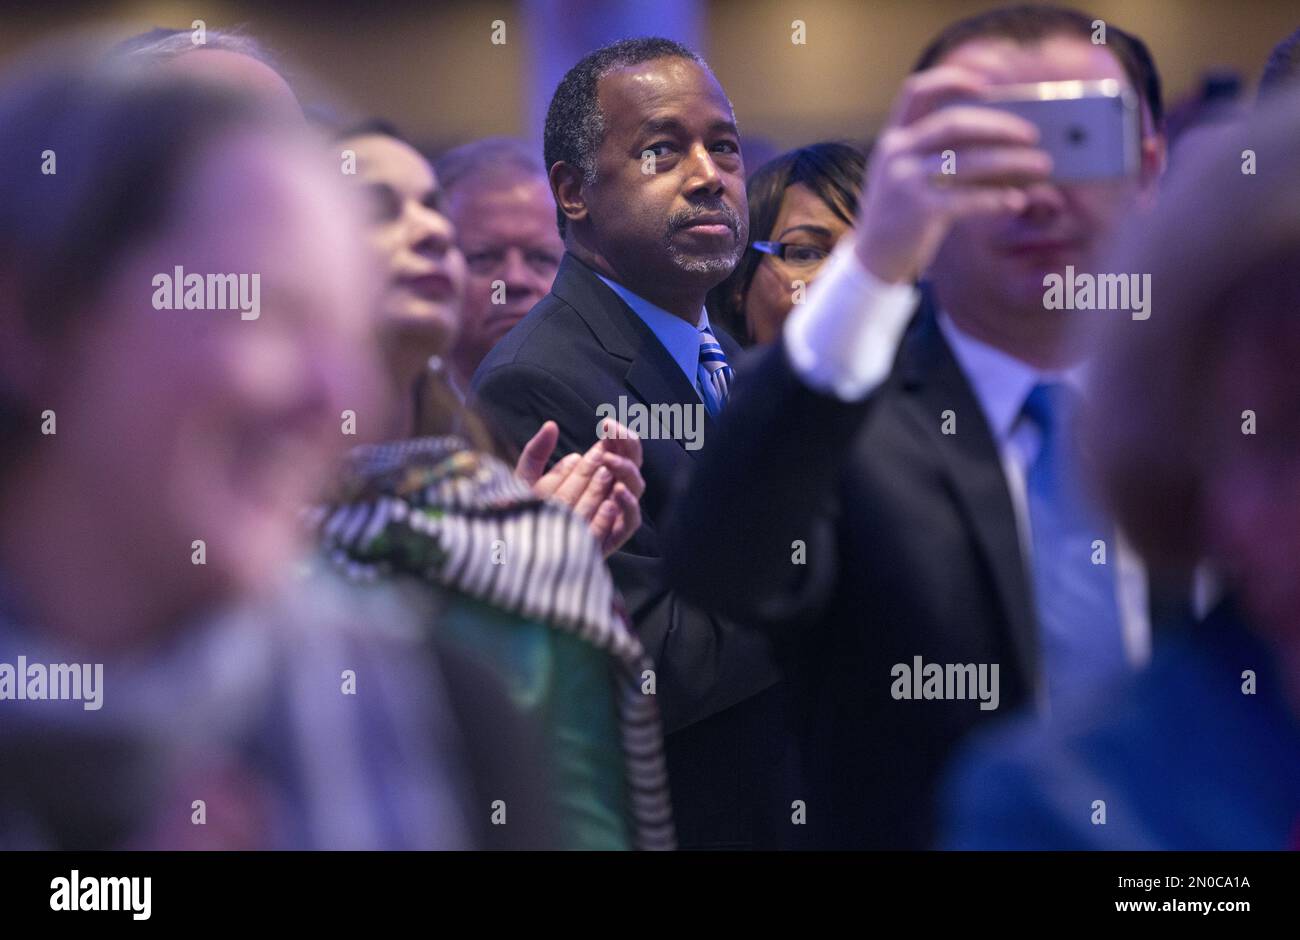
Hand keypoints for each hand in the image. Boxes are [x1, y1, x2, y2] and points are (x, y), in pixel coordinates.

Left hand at [515, 419, 644, 556]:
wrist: (525, 558)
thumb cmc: (528, 517)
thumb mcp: (526, 482)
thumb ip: (536, 454)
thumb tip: (551, 425)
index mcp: (595, 475)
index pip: (616, 450)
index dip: (616, 436)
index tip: (606, 424)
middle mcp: (609, 492)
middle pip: (630, 464)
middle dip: (624, 445)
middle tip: (611, 431)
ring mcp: (614, 514)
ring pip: (635, 487)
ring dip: (625, 470)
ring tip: (607, 459)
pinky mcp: (613, 537)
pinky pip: (631, 521)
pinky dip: (629, 505)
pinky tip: (617, 491)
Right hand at [855, 65, 1052, 283]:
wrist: (872, 261)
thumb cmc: (901, 216)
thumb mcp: (907, 177)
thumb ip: (937, 156)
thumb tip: (1002, 143)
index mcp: (892, 139)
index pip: (917, 91)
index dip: (952, 81)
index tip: (986, 85)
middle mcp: (896, 154)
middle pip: (955, 123)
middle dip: (999, 125)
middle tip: (1032, 134)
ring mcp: (905, 182)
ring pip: (969, 161)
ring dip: (1012, 161)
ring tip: (1042, 165)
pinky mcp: (919, 211)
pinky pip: (969, 198)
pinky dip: (997, 198)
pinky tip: (1017, 201)